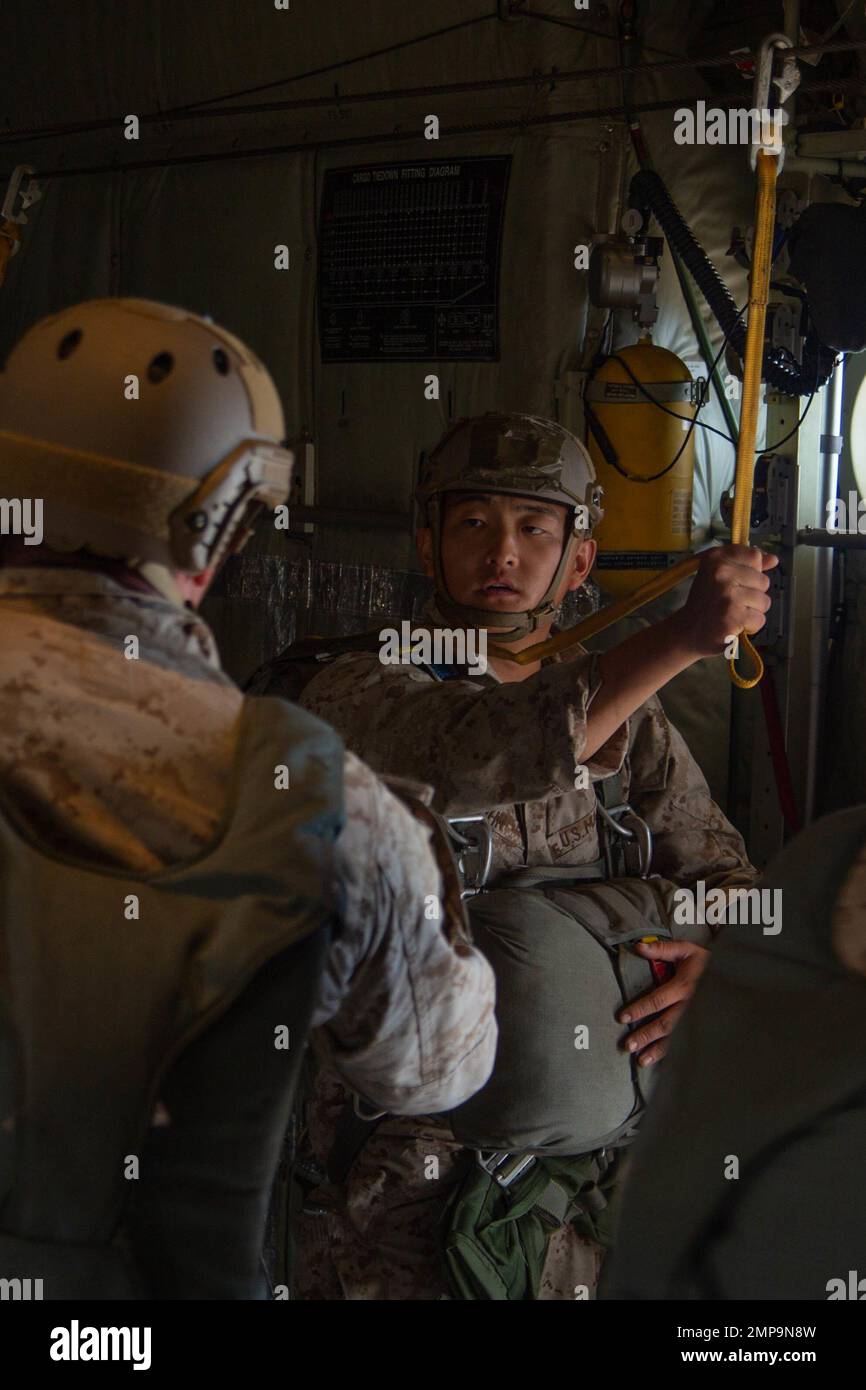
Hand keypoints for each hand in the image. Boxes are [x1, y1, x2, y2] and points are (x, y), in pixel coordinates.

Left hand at [616, 938, 709, 1066]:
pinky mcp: (704, 1028)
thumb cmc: (706, 962)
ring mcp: (699, 1020)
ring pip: (676, 1038)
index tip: (622, 1018)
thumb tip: (639, 947)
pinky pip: (688, 1043)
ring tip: (641, 1060)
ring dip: (658, 1050)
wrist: (735, 975)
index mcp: (684, 987)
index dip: (639, 1009)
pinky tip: (663, 1062)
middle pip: (665, 1024)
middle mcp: (691, 1006)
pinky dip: (674, 1054)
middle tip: (628, 1045)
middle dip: (646, 1035)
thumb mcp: (686, 950)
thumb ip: (662, 949)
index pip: (657, 1000)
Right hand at [670, 544, 778, 659]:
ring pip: (764, 601)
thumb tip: (772, 559)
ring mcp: (728, 595)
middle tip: (732, 602)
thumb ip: (746, 563)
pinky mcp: (735, 617)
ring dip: (752, 611)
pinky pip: (759, 619)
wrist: (686, 631)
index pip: (754, 556)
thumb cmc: (704, 603)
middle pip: (763, 581)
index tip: (738, 581)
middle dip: (753, 594)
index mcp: (716, 559)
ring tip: (733, 614)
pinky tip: (735, 625)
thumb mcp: (717, 575)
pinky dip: (750, 626)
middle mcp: (721, 573)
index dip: (752, 572)